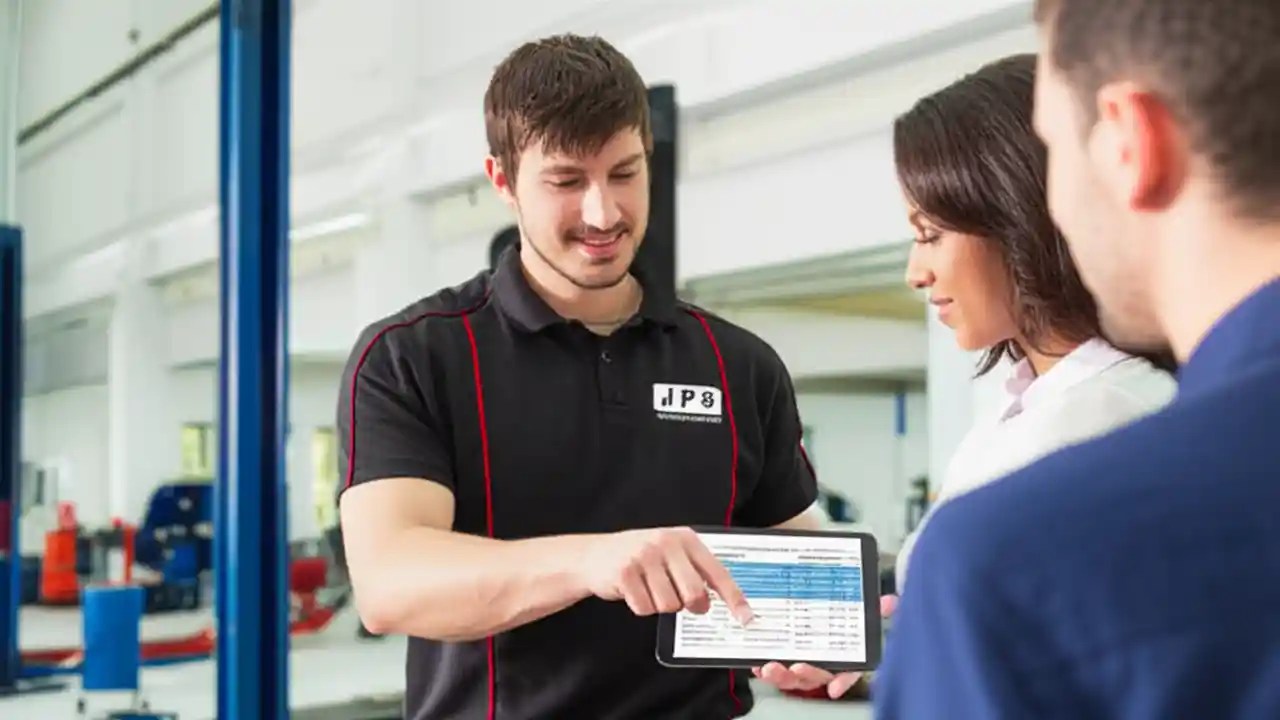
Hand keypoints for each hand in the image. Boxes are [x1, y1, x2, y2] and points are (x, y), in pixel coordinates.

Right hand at [580, 527, 753, 623]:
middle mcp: (666, 543)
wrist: (594, 555)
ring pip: (669, 605)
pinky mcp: (625, 573)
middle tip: (682, 602)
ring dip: (660, 605)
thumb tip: (726, 601)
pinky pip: (644, 608)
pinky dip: (641, 607)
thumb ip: (695, 571)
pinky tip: (634, 591)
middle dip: (690, 606)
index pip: (717, 572)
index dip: (734, 598)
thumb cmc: (640, 557)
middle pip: (694, 594)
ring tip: (649, 589)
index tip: (746, 618)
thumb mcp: (670, 554)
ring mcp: (644, 556)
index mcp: (685, 538)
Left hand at [752, 594, 898, 698]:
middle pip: (816, 676)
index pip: (848, 672)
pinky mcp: (784, 662)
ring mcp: (803, 665)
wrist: (813, 607)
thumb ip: (876, 608)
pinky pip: (775, 671)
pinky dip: (765, 670)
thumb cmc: (842, 617)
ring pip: (793, 677)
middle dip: (805, 675)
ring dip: (781, 676)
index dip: (842, 681)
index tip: (833, 689)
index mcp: (844, 657)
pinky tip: (758, 665)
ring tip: (770, 668)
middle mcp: (823, 664)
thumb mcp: (860, 609)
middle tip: (794, 668)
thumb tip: (892, 601)